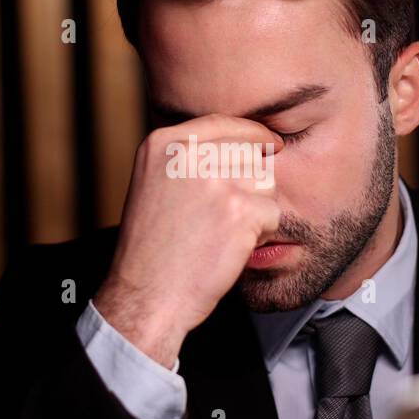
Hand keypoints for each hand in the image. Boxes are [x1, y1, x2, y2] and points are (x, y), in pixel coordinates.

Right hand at [93, 115, 282, 367]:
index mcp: (163, 143)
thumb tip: (241, 139)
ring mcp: (215, 181)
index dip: (252, 134)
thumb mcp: (154, 184)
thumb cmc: (151, 248)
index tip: (269, 144)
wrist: (146, 294)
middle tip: (223, 217)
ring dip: (256, 209)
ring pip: (265, 181)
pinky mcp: (239, 210)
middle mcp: (189, 154)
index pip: (224, 124)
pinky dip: (259, 235)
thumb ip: (187, 158)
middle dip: (249, 183)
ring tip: (222, 233)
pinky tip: (229, 248)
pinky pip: (272, 213)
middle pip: (249, 152)